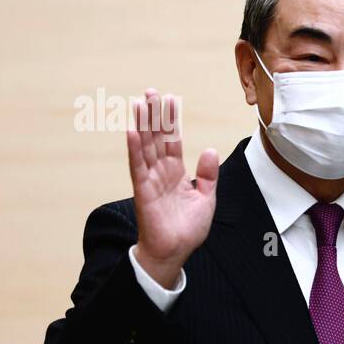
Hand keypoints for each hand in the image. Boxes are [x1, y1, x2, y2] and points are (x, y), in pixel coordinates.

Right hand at [128, 89, 218, 288]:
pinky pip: (137, 166)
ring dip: (143, 124)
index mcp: (176, 173)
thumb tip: (210, 150)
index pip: (172, 141)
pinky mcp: (143, 190)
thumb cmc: (187, 228)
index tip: (169, 100)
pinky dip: (135, 148)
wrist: (175, 251)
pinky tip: (132, 131)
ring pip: (145, 146)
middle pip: (157, 138)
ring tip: (140, 103)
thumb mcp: (206, 198)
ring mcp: (150, 179)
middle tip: (151, 92)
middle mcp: (161, 172)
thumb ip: (207, 174)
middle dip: (155, 115)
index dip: (171, 121)